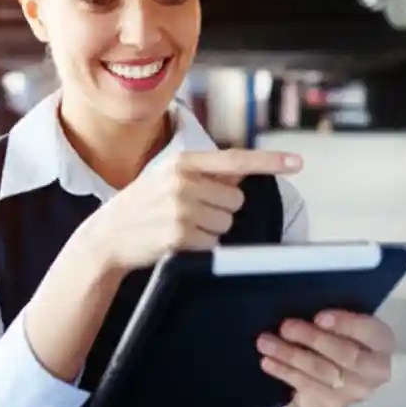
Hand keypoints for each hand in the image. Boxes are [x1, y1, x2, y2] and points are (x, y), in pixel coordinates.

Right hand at [78, 149, 302, 272]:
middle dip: (220, 210)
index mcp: (183, 161)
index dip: (270, 161)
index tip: (298, 162)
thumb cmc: (143, 206)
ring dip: (210, 230)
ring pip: (226, 223)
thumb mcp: (168, 178)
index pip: (235, 159)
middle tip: (190, 212)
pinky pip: (213, 244)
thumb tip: (240, 176)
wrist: (107, 236)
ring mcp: (180, 208)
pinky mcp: (179, 235)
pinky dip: (201, 247)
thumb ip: (203, 174)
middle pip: (235, 200)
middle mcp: (183, 180)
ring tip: (180, 226)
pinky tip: (176, 242)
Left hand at [257, 310, 394, 406]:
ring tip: (266, 342)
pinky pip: (306, 387)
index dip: (346, 324)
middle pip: (346, 356)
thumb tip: (303, 303)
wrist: (339, 376)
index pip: (370, 332)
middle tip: (286, 327)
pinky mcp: (333, 403)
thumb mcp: (345, 324)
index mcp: (382, 342)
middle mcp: (375, 370)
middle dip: (314, 340)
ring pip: (322, 372)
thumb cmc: (341, 338)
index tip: (319, 317)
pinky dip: (285, 372)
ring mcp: (355, 390)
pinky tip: (268, 361)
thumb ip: (334, 318)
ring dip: (291, 355)